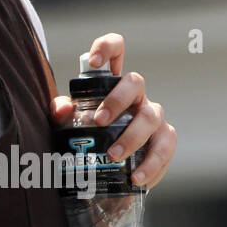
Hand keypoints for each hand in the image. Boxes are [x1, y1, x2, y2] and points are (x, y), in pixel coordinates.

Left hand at [48, 33, 176, 191]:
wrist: (108, 167)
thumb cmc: (88, 136)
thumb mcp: (69, 123)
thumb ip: (61, 112)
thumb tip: (63, 108)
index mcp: (112, 84)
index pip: (116, 50)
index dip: (107, 48)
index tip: (94, 62)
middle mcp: (136, 96)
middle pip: (135, 83)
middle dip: (117, 100)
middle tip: (99, 121)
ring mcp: (153, 116)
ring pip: (151, 117)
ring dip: (132, 136)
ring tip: (113, 155)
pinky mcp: (165, 140)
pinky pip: (164, 148)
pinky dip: (151, 164)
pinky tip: (135, 177)